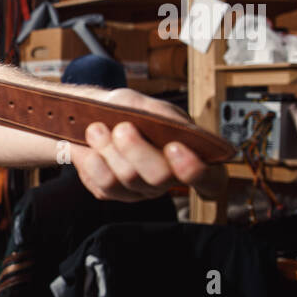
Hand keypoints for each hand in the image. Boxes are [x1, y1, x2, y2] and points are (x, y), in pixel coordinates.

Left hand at [69, 87, 225, 202]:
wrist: (87, 117)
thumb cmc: (124, 110)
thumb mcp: (143, 103)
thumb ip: (159, 116)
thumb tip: (169, 129)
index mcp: (188, 156)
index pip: (210, 180)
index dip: (195, 170)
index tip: (175, 147)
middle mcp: (167, 178)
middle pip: (160, 176)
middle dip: (137, 150)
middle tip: (122, 128)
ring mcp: (140, 189)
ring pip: (127, 179)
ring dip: (108, 150)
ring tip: (95, 129)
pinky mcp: (112, 193)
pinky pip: (102, 184)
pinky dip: (90, 160)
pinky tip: (86, 145)